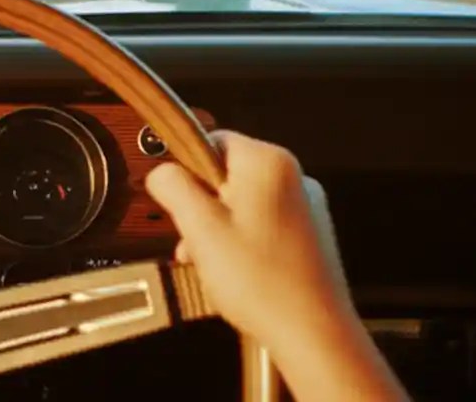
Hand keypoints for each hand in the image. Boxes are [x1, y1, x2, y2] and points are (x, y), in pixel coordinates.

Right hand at [146, 130, 406, 401]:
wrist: (314, 334)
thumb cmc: (258, 280)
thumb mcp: (200, 229)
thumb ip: (174, 188)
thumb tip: (161, 170)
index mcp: (268, 162)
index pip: (211, 141)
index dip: (187, 173)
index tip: (181, 209)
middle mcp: (293, 175)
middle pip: (225, 174)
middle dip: (202, 208)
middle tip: (194, 245)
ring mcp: (306, 205)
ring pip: (241, 202)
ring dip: (218, 229)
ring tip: (214, 266)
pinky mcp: (310, 233)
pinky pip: (262, 223)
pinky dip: (243, 242)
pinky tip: (237, 274)